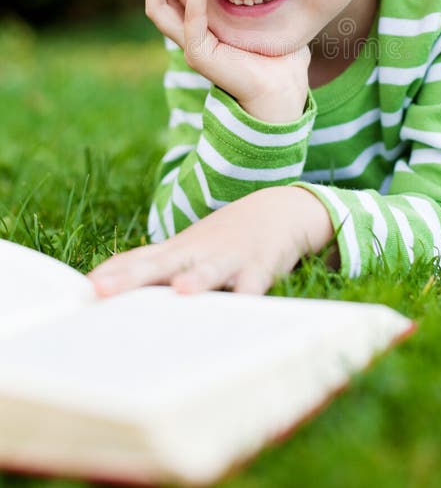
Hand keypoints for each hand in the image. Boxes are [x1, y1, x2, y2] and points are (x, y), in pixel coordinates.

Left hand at [88, 186, 335, 295]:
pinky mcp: (260, 268)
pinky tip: (242, 309)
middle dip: (131, 278)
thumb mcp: (184, 248)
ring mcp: (228, 259)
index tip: (82, 290)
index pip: (136, 260)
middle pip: (160, 265)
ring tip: (181, 291)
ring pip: (210, 271)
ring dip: (197, 279)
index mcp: (176, 251)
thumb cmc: (222, 240)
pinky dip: (248, 296)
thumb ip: (147, 265)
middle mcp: (196, 253)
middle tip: (101, 291)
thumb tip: (98, 281)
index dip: (110, 274)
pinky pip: (253, 285)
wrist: (279, 210)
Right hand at [145, 0, 309, 122]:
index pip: (173, 2)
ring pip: (160, 9)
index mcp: (203, 34)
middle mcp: (192, 40)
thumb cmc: (281, 60)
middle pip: (158, 3)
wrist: (283, 90)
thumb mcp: (266, 22)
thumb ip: (264, 3)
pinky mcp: (199, 54)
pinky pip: (191, 18)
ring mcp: (192, 48)